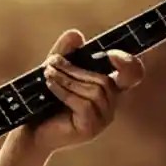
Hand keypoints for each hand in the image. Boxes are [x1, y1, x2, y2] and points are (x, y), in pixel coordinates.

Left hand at [31, 28, 144, 153]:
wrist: (32, 130)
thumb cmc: (46, 100)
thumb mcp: (56, 71)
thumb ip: (65, 53)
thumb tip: (76, 34)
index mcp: (109, 89)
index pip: (132, 74)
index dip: (128, 63)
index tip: (110, 54)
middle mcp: (111, 105)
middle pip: (104, 80)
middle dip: (75, 68)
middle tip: (52, 62)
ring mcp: (103, 119)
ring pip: (95, 91)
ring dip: (67, 78)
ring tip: (47, 73)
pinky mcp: (90, 129)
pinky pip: (83, 104)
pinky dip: (65, 91)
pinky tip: (50, 85)